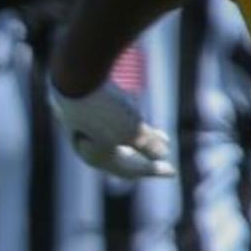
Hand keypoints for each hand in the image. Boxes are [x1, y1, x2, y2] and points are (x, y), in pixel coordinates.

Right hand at [49, 82, 174, 178]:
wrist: (77, 79)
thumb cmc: (105, 110)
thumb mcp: (132, 130)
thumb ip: (148, 146)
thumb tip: (161, 155)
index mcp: (96, 158)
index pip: (129, 171)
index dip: (152, 171)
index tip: (173, 171)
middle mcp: (88, 147)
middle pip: (121, 158)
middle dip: (144, 158)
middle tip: (163, 158)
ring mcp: (85, 128)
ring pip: (117, 139)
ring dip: (139, 139)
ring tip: (159, 134)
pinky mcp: (85, 109)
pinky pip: (111, 122)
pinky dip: (128, 122)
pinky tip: (136, 111)